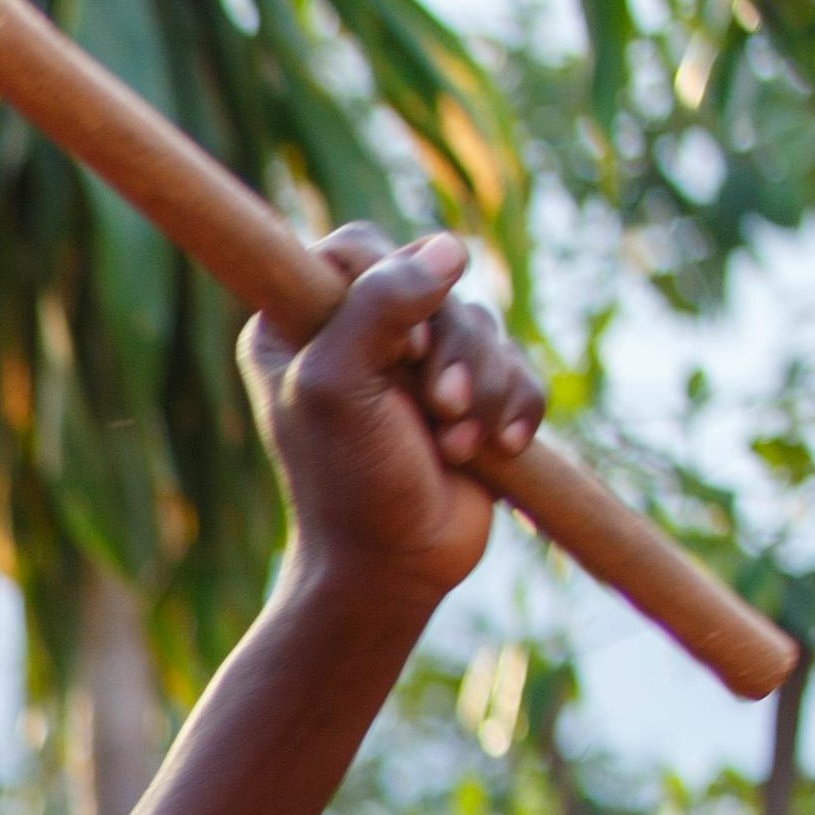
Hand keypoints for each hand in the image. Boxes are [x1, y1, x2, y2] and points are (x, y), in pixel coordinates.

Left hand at [248, 227, 544, 608]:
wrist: (393, 567)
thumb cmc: (349, 480)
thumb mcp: (340, 385)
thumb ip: (381, 305)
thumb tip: (448, 247)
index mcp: (298, 321)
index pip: (357, 249)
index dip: (391, 284)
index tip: (398, 349)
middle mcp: (357, 333)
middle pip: (435, 281)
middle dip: (451, 349)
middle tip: (436, 407)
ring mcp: (417, 364)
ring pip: (482, 324)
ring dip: (482, 388)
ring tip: (458, 445)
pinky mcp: (470, 394)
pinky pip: (517, 367)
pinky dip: (514, 406)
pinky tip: (497, 449)